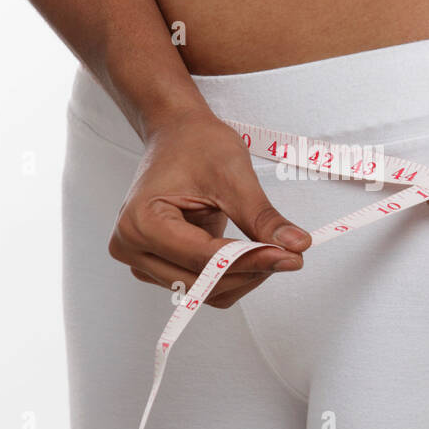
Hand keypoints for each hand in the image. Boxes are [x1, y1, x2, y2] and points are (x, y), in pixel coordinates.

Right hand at [109, 109, 310, 305]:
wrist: (177, 136)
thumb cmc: (196, 145)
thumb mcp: (234, 175)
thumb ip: (262, 217)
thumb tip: (296, 246)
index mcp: (141, 222)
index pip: (204, 258)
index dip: (251, 261)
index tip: (290, 258)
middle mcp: (132, 247)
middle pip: (203, 282)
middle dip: (249, 271)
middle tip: (289, 253)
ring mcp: (142, 260)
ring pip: (204, 292)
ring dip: (243, 277)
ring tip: (270, 248)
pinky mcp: (159, 266)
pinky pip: (202, 287)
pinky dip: (232, 276)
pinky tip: (251, 253)